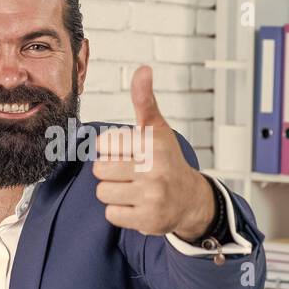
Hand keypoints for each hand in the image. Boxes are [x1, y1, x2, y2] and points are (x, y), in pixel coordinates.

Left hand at [94, 65, 214, 238]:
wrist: (189, 199)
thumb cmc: (166, 160)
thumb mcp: (157, 128)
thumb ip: (145, 99)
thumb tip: (143, 69)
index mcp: (152, 144)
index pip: (104, 144)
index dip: (112, 149)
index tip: (130, 153)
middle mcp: (155, 169)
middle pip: (99, 170)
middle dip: (110, 172)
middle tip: (130, 173)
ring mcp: (153, 196)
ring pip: (103, 192)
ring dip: (114, 192)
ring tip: (134, 189)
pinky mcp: (149, 220)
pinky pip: (111, 214)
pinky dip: (120, 212)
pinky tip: (137, 205)